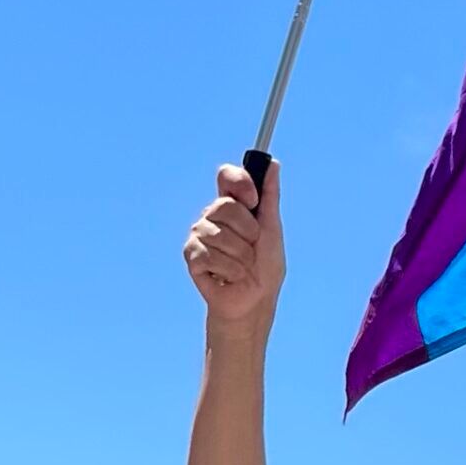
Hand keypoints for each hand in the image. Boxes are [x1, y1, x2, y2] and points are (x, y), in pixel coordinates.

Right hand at [183, 159, 285, 335]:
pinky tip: (230, 276)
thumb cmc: (265, 266)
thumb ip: (270, 197)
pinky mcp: (192, 256)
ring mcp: (199, 235)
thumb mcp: (272, 229)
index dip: (239, 182)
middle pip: (225, 206)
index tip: (253, 200)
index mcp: (232, 205)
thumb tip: (273, 164)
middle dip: (248, 231)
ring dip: (241, 256)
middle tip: (252, 247)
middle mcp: (212, 216)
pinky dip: (230, 270)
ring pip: (221, 235)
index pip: (226, 176)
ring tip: (243, 266)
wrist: (255, 300)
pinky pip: (211, 255)